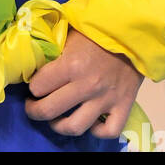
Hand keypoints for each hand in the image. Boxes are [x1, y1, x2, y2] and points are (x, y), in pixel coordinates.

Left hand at [25, 27, 142, 138]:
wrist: (132, 35)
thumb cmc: (97, 32)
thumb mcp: (69, 34)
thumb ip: (52, 49)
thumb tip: (34, 60)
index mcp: (71, 65)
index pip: (39, 86)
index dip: (32, 86)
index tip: (32, 84)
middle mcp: (87, 86)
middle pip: (50, 110)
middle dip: (35, 111)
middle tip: (32, 107)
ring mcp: (105, 99)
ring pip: (76, 126)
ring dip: (59, 126)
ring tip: (54, 120)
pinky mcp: (123, 106)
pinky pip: (108, 131)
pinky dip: (97, 132)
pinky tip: (89, 123)